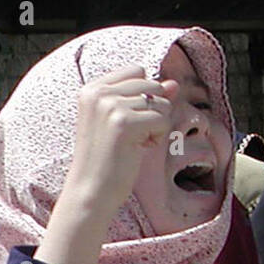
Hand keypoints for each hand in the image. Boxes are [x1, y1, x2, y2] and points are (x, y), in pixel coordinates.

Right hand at [67, 65, 177, 210]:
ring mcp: (110, 106)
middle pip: (152, 85)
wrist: (91, 192)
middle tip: (130, 137)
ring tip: (132, 144)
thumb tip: (173, 84)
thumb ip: (147, 98)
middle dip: (151, 111)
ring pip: (161, 102)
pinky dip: (156, 137)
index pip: (137, 71)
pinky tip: (136, 150)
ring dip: (155, 126)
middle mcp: (98, 93)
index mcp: (91, 89)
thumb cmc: (106, 160)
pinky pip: (162, 119)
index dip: (143, 96)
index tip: (126, 122)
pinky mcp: (123, 123)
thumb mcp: (124, 122)